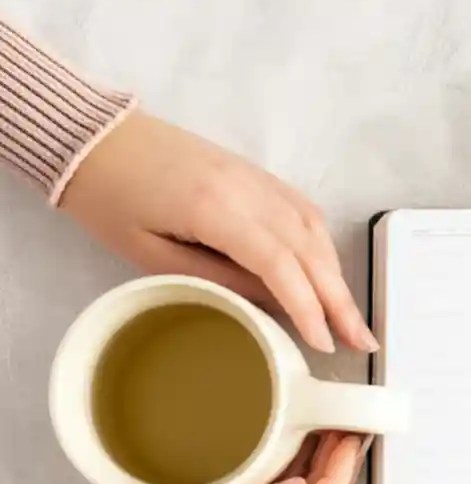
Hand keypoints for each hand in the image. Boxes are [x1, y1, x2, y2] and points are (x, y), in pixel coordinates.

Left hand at [59, 111, 375, 353]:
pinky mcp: (258, 175)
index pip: (281, 264)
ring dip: (338, 276)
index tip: (324, 344)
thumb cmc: (109, 199)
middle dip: (340, 299)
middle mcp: (250, 190)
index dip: (308, 307)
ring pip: (316, 230)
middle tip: (362, 342)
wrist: (94, 138)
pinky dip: (324, 247)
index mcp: (217, 210)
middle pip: (311, 249)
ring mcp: (259, 178)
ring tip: (350, 318)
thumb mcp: (151, 255)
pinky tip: (330, 273)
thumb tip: (273, 306)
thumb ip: (217, 279)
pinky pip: (305, 212)